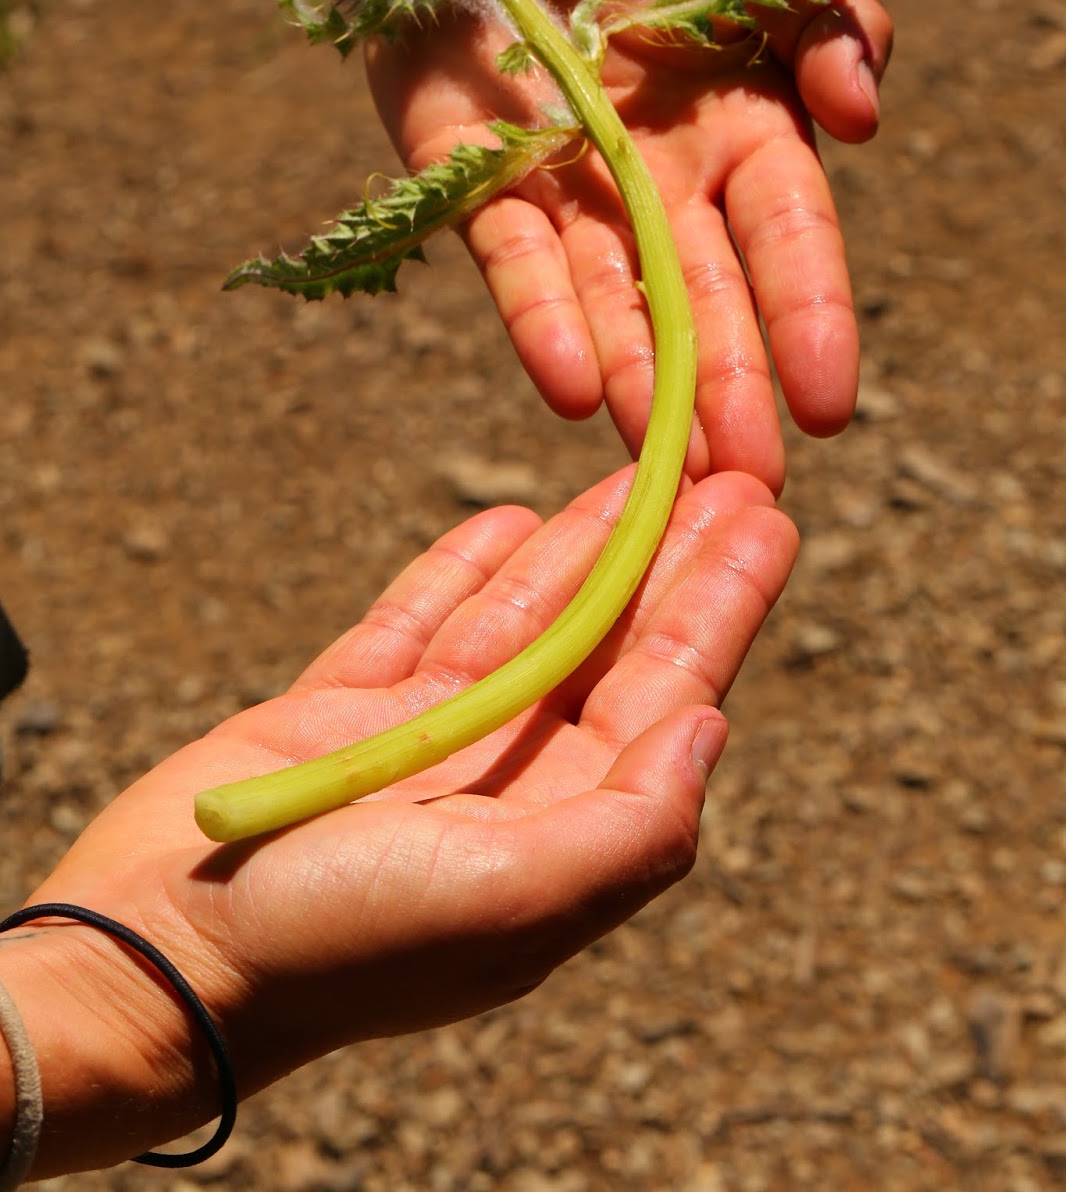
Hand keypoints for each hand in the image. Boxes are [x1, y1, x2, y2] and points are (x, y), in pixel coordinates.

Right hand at [10, 468, 794, 1173]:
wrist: (161, 955)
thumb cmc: (341, 946)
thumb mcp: (513, 902)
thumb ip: (632, 823)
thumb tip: (711, 726)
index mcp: (563, 830)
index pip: (667, 692)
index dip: (722, 603)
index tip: (765, 521)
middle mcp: (510, 782)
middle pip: (612, 644)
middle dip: (670, 557)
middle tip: (726, 469)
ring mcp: (428, 742)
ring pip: (526, 620)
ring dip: (583, 546)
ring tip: (636, 475)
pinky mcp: (348, 713)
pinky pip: (423, 622)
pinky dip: (464, 571)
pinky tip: (512, 520)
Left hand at [363, 0, 891, 489]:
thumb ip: (823, 16)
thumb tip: (863, 118)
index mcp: (738, 129)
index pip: (786, 237)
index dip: (811, 316)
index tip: (829, 405)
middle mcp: (658, 183)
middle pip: (703, 299)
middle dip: (729, 388)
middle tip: (750, 481)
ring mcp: (568, 194)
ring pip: (612, 305)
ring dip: (642, 384)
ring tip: (663, 467)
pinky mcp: (478, 190)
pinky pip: (515, 266)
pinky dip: (542, 323)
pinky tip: (570, 390)